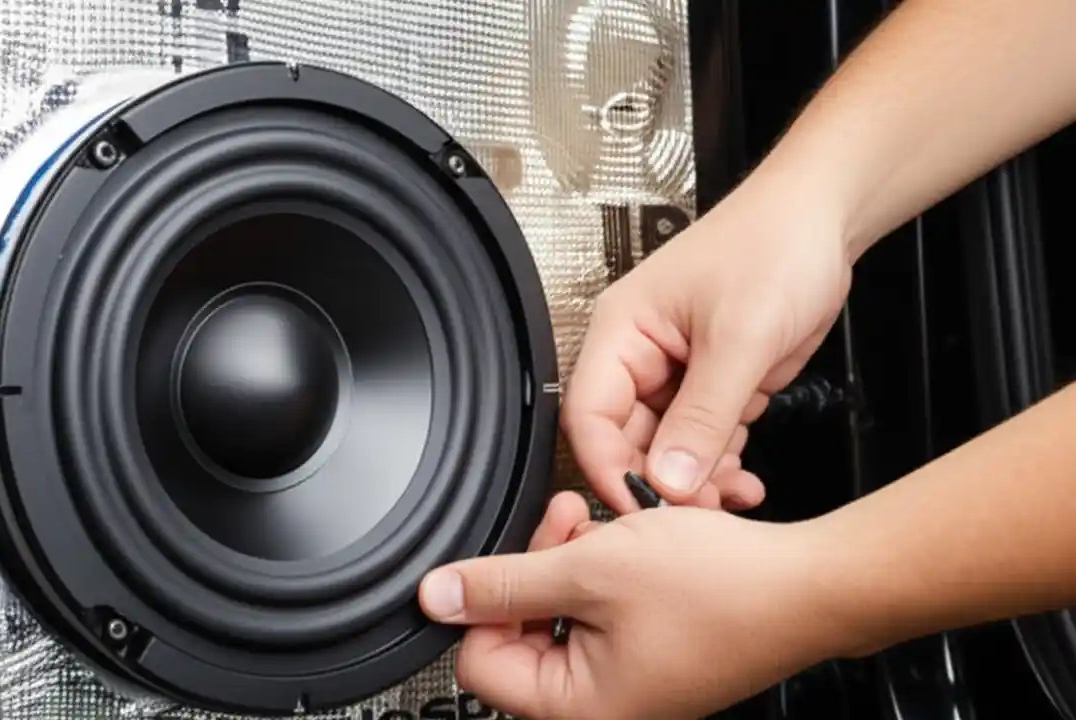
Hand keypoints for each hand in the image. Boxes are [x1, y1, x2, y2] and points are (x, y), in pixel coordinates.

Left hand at [418, 492, 843, 719]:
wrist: (808, 585)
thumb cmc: (722, 589)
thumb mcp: (591, 568)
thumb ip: (505, 584)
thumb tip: (438, 597)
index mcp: (577, 707)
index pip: (479, 659)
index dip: (488, 597)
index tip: (517, 549)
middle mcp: (603, 707)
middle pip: (517, 636)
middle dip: (534, 569)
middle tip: (566, 522)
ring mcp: (630, 683)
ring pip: (559, 618)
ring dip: (570, 563)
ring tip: (603, 527)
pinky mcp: (652, 657)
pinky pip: (600, 616)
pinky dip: (603, 574)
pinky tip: (626, 543)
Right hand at [561, 184, 851, 511]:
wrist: (822, 221)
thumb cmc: (772, 244)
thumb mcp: (740, 336)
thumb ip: (703, 415)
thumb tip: (668, 479)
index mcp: (622, 331)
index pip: (589, 415)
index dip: (609, 466)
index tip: (642, 505)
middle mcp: (640, 356)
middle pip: (625, 440)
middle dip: (660, 481)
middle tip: (697, 510)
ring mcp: (676, 374)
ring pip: (666, 450)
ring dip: (694, 481)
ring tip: (729, 495)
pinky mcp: (711, 388)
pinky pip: (702, 442)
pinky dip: (721, 467)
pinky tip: (743, 480)